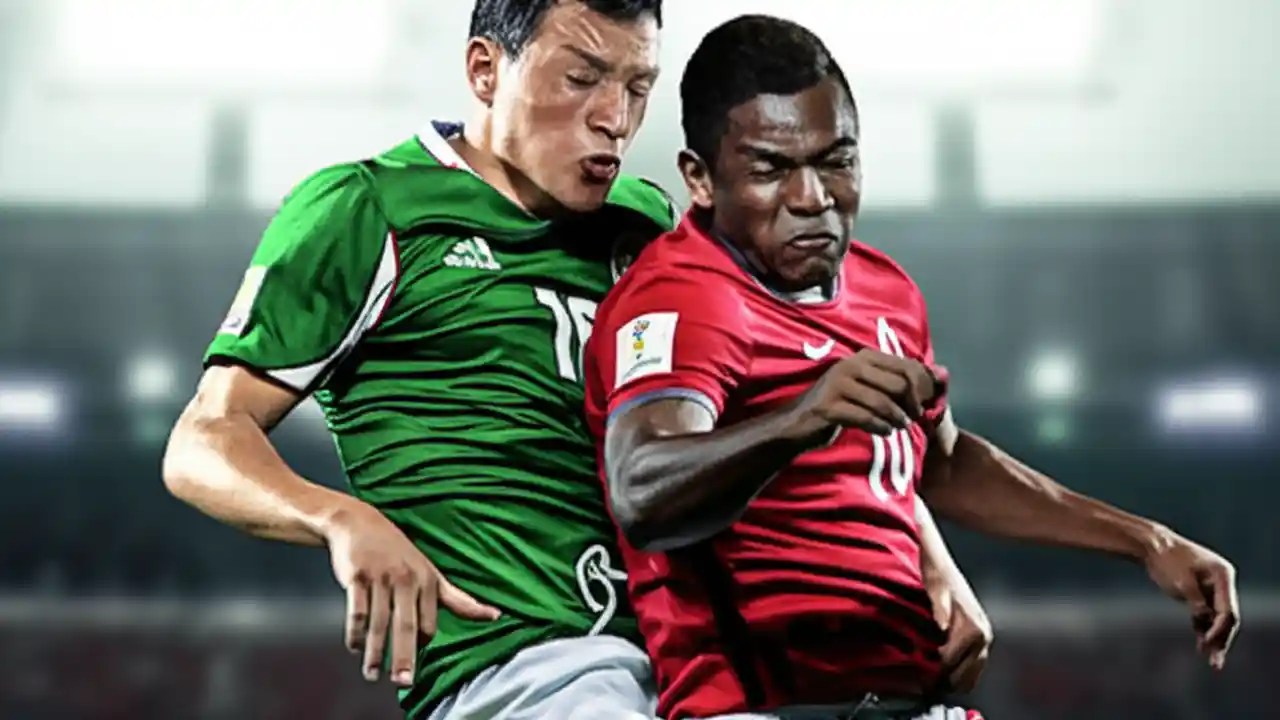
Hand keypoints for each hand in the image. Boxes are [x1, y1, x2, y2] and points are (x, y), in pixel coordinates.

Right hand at [323, 500, 500, 685]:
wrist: (358, 522)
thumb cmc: (399, 552)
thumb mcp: (431, 572)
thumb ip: (458, 599)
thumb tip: (495, 616)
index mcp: (428, 580)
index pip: (428, 623)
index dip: (421, 644)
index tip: (413, 665)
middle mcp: (406, 579)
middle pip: (406, 626)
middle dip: (404, 656)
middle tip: (403, 682)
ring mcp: (381, 577)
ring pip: (378, 623)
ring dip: (374, 652)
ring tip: (372, 674)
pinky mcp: (357, 576)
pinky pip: (356, 611)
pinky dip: (354, 633)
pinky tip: (354, 647)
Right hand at [788, 349, 940, 442]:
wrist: (799, 422)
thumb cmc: (840, 404)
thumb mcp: (869, 387)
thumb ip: (901, 381)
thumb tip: (944, 373)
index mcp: (863, 357)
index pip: (905, 366)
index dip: (922, 387)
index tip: (925, 404)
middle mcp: (850, 366)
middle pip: (898, 384)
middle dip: (911, 404)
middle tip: (913, 418)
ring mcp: (837, 385)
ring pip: (883, 402)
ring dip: (897, 418)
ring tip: (899, 426)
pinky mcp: (829, 407)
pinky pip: (865, 418)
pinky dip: (880, 427)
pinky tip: (883, 431)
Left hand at [929, 572, 993, 692]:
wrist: (942, 564)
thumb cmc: (937, 575)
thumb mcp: (935, 588)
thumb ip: (940, 609)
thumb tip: (942, 627)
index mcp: (974, 626)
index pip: (954, 660)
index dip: (938, 670)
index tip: (924, 676)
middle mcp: (983, 632)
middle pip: (969, 670)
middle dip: (950, 679)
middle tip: (931, 686)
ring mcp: (984, 634)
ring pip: (975, 667)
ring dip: (959, 677)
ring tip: (940, 684)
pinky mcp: (979, 633)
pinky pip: (975, 659)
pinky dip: (964, 669)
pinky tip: (949, 672)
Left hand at [1142, 529, 1239, 668]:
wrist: (1152, 545)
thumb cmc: (1166, 559)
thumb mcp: (1181, 582)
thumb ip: (1196, 601)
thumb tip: (1205, 618)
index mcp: (1222, 575)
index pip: (1228, 609)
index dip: (1219, 629)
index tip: (1208, 643)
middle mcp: (1222, 582)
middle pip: (1226, 617)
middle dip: (1220, 639)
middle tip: (1214, 661)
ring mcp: (1212, 587)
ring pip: (1217, 618)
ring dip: (1213, 637)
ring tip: (1210, 660)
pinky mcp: (1201, 592)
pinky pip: (1206, 614)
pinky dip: (1203, 628)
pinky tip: (1201, 644)